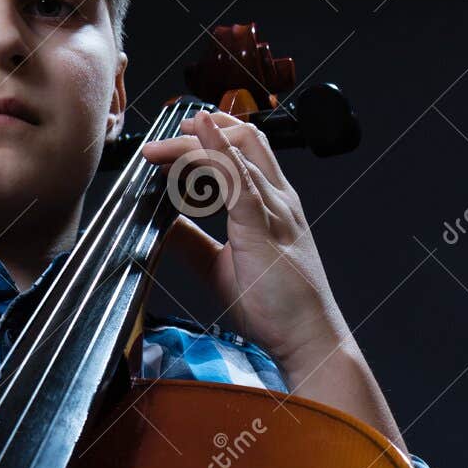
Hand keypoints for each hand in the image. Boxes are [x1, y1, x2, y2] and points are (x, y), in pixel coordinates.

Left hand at [141, 109, 349, 368]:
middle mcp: (278, 198)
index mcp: (273, 205)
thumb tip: (163, 225)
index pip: (245, 154)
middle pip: (244, 139)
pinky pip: (238, 176)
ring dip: (193, 142)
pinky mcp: (263, 224)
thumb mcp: (221, 267)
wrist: (307, 337)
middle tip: (163, 141)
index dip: (211, 139)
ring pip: (237, 152)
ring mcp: (274, 208)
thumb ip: (193, 243)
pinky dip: (215, 151)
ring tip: (160, 147)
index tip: (175, 145)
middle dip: (201, 130)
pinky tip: (198, 135)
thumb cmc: (276, 308)